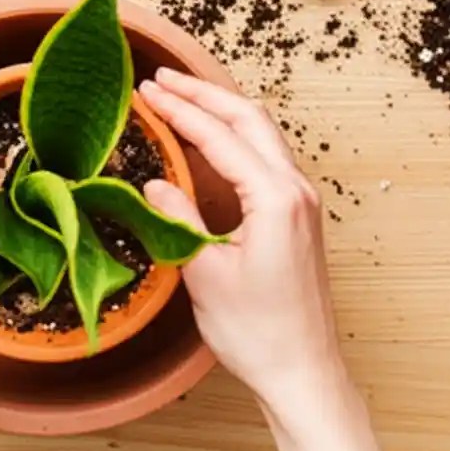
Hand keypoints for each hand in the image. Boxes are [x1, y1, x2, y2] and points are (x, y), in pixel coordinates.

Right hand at [140, 68, 398, 450]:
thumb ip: (178, 218)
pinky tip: (209, 140)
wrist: (302, 371)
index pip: (220, 136)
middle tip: (161, 79)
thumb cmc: (258, 332)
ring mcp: (301, 202)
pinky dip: (235, 136)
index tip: (146, 92)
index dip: (180, 110)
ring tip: (180, 98)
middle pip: (248, 118)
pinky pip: (266, 157)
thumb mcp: (204, 274)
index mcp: (275, 198)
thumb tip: (154, 182)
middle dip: (203, 93)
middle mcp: (295, 190)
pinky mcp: (298, 216)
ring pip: (261, 133)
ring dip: (221, 111)